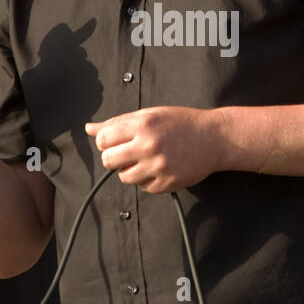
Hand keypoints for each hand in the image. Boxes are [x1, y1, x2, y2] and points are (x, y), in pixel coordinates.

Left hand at [85, 106, 221, 192]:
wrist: (214, 138)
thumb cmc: (180, 123)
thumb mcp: (150, 115)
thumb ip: (117, 122)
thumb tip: (89, 128)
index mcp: (142, 125)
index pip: (103, 139)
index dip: (106, 141)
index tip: (116, 141)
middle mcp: (149, 146)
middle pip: (108, 161)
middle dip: (114, 158)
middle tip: (127, 153)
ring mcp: (159, 167)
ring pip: (124, 178)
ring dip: (130, 171)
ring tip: (145, 160)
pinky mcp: (167, 183)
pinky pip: (143, 188)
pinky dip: (147, 180)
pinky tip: (159, 168)